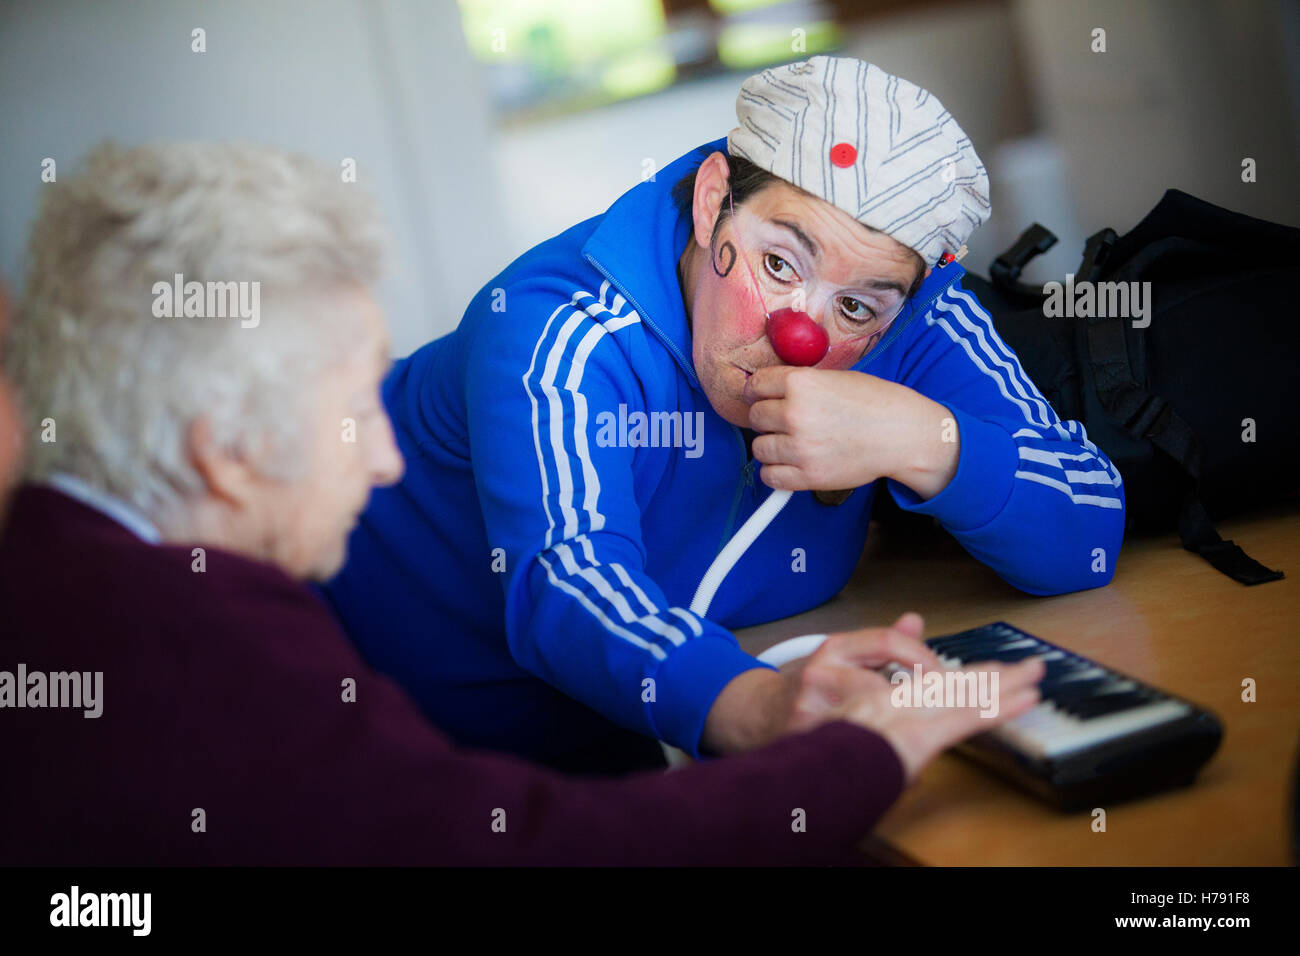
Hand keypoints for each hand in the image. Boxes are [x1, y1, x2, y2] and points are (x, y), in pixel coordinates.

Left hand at [743, 367, 959, 499]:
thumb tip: (770, 392)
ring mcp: (800, 447)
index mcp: (801, 383)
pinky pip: (769, 476)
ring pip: (758, 448)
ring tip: (790, 443)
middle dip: (765, 419)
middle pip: (755, 417)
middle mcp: (795, 414)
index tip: (759, 398)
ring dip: (770, 446)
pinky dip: (775, 472)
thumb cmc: (875, 403)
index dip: (756, 392)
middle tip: (782, 422)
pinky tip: (788, 464)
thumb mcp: (834, 378)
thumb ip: (801, 384)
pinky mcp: (807, 476)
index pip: (756, 386)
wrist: (902, 434)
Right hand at [789, 612, 1042, 781]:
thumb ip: (880, 644)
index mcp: (837, 648)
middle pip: (908, 678)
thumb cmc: (804, 689)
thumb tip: (915, 618)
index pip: (889, 642)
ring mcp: (821, 710)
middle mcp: (828, 674)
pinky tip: (941, 755)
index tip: (951, 673)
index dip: (923, 656)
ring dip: (950, 718)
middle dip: (974, 683)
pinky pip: (871, 749)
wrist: (753, 719)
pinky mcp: (818, 742)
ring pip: (893, 715)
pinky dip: (908, 752)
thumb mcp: (839, 656)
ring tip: (1005, 707)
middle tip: (1024, 681)